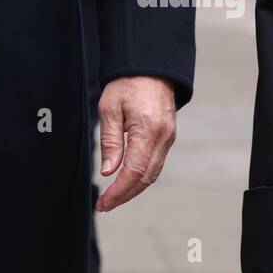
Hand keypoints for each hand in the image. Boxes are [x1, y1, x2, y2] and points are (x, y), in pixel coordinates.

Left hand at [94, 76, 176, 212]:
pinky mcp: (168, 137)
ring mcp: (169, 139)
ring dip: (133, 189)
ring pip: (152, 174)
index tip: (103, 202)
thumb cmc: (127, 83)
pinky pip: (156, 164)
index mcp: (148, 130)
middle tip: (104, 205)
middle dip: (124, 196)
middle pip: (145, 179)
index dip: (118, 192)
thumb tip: (109, 171)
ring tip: (112, 198)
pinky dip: (141, 177)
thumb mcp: (110, 108)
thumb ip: (110, 141)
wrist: (151, 67)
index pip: (134, 172)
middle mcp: (163, 138)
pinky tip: (127, 181)